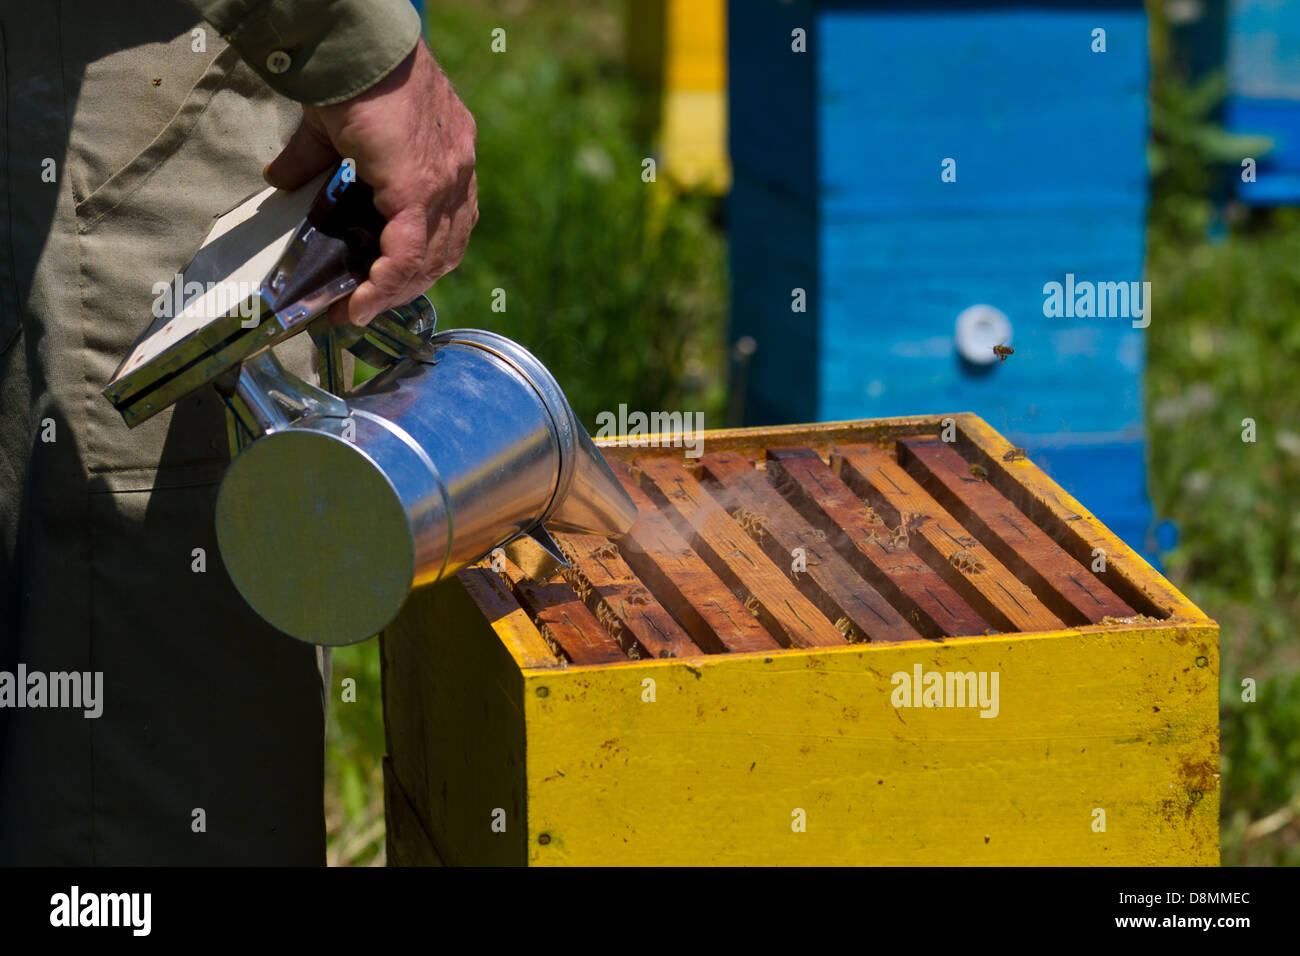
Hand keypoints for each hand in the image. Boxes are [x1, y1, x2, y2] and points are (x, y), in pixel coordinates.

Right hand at [263, 40, 477, 325]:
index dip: (418, 262)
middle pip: (445, 249)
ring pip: (431, 258)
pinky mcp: (421, 186)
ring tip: (358, 309)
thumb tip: (281, 182)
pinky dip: (386, 284)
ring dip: (394, 291)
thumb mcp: (333, 127)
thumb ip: (314, 161)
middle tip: (366, 305)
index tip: (384, 285)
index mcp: (448, 155)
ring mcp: (446, 178)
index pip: (447, 226)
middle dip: (406, 285)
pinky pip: (410, 253)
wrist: (351, 42)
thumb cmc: (347, 72)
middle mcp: (458, 170)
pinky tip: (361, 302)